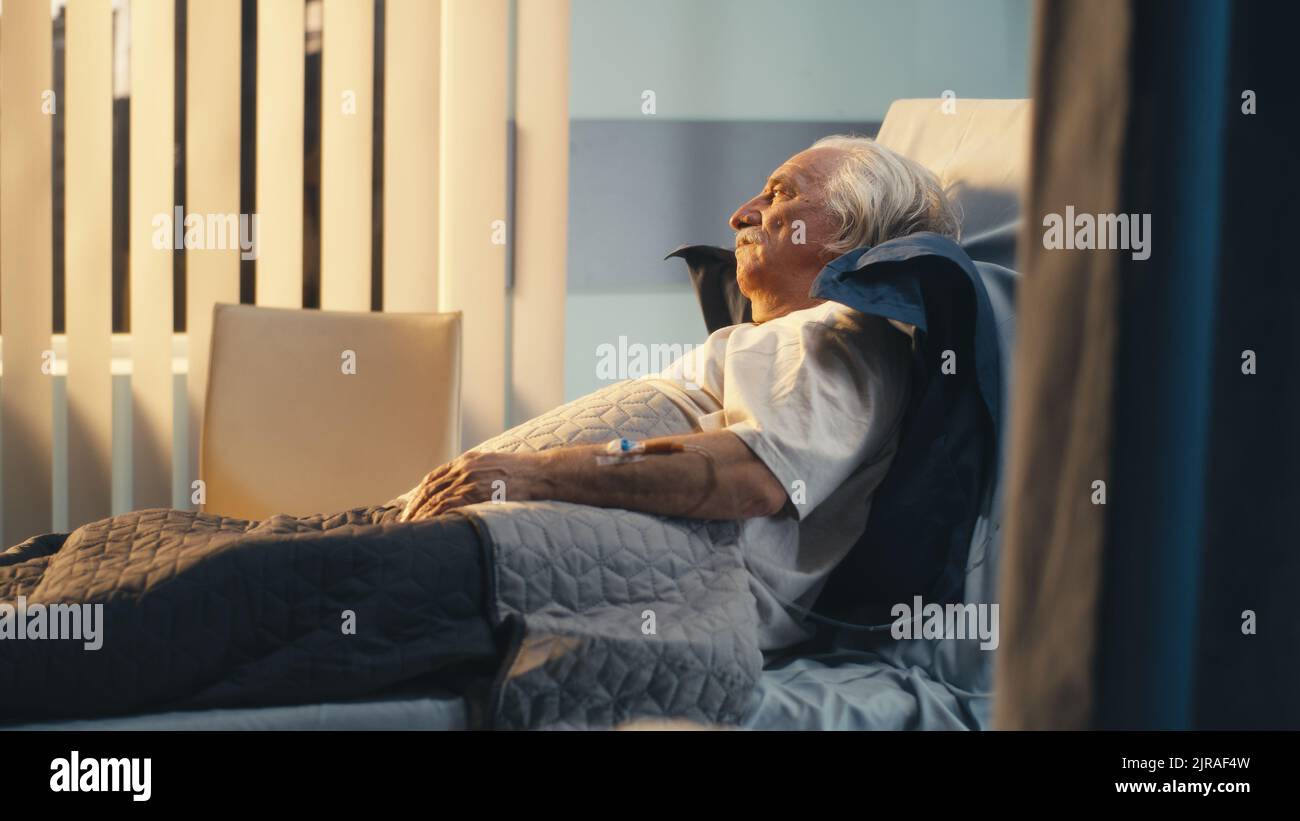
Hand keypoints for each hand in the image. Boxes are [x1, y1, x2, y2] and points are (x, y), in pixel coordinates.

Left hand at [398, 450, 537, 521]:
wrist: (540, 473)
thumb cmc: (521, 473)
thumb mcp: (493, 464)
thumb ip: (474, 473)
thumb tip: (461, 490)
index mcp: (466, 460)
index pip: (433, 478)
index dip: (419, 495)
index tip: (411, 509)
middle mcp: (464, 469)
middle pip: (430, 490)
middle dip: (414, 507)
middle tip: (404, 524)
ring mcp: (470, 481)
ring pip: (435, 499)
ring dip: (421, 516)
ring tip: (412, 531)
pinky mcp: (478, 493)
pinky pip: (448, 507)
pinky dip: (435, 517)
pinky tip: (429, 528)